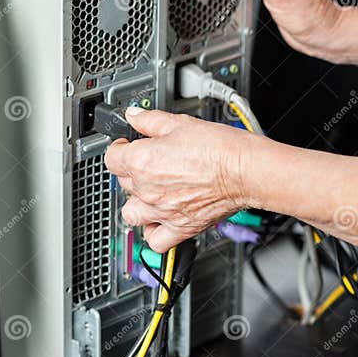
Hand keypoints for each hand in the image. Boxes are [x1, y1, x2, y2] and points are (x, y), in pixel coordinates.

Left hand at [104, 108, 254, 252]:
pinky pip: (155, 240)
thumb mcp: (180, 124)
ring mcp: (162, 211)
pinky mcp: (180, 228)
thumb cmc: (219, 148)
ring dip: (136, 204)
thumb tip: (134, 116)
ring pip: (131, 214)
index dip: (119, 149)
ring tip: (150, 194)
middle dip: (132, 172)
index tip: (127, 146)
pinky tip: (161, 220)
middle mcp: (147, 190)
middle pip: (123, 183)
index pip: (112, 158)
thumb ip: (150, 121)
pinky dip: (154, 232)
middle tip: (149, 164)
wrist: (245, 170)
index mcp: (141, 162)